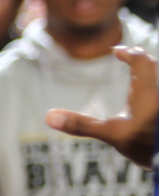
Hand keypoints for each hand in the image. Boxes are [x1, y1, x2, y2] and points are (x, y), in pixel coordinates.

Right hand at [48, 46, 157, 166]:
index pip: (141, 61)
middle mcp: (158, 94)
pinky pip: (155, 97)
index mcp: (146, 91)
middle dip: (139, 61)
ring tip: (134, 81)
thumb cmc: (147, 143)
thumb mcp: (111, 134)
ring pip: (155, 83)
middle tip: (128, 58)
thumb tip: (49, 116)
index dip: (129, 53)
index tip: (117, 51)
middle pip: (152, 69)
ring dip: (146, 78)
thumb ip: (82, 125)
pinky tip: (141, 107)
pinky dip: (148, 94)